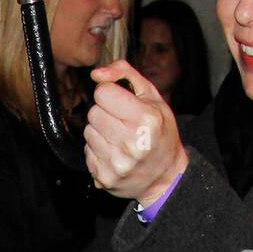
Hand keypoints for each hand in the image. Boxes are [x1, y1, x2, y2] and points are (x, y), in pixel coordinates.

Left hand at [85, 59, 187, 205]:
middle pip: (93, 113)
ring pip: (88, 132)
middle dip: (105, 113)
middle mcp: (132, 143)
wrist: (165, 175)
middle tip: (122, 122)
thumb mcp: (152, 97)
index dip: (110, 94)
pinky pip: (86, 152)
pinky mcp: (105, 177)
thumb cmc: (159, 131)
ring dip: (100, 132)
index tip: (122, 102)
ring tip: (119, 138)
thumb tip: (96, 74)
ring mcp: (118, 163)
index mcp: (147, 119)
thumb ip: (125, 74)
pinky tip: (114, 153)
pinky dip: (97, 150)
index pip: (103, 93)